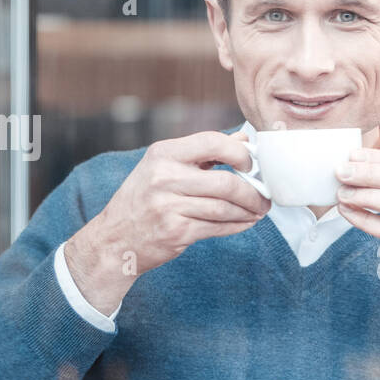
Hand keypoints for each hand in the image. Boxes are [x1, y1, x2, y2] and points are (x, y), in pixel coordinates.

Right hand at [64, 131, 270, 313]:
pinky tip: (245, 223)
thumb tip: (243, 139)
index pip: (212, 141)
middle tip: (264, 198)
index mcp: (164, 154)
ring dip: (249, 211)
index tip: (252, 165)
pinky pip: (218, 227)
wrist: (114, 239)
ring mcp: (169, 206)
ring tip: (258, 211)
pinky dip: (238, 226)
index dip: (240, 153)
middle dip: (253, 192)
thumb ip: (204, 153)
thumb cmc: (144, 200)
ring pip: (225, 208)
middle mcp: (165, 177)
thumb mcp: (164, 167)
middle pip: (226, 182)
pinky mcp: (176, 231)